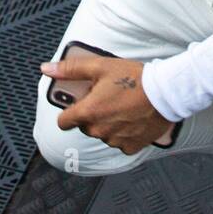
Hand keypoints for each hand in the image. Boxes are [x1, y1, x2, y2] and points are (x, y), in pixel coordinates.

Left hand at [42, 57, 172, 154]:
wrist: (166, 92)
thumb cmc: (134, 78)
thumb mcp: (99, 66)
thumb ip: (70, 69)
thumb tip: (46, 69)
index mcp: (88, 112)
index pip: (64, 122)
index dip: (69, 113)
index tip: (78, 105)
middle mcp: (99, 130)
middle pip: (85, 126)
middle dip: (92, 115)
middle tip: (107, 99)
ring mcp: (115, 140)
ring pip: (103, 135)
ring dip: (108, 125)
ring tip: (123, 107)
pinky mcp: (131, 146)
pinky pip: (120, 143)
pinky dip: (124, 134)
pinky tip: (132, 120)